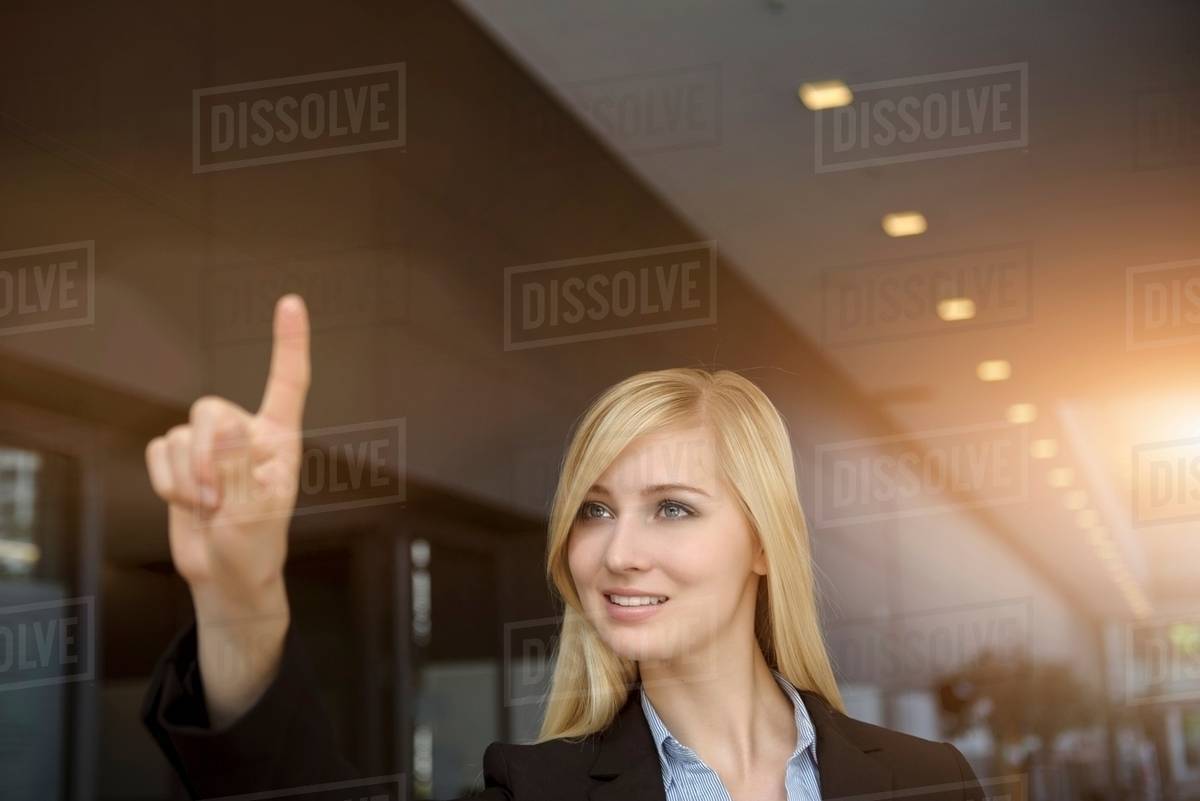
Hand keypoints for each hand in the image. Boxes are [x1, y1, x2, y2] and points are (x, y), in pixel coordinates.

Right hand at [144, 294, 310, 724]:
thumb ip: (237, 469)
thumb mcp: (253, 515)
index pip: (288, 383)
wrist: (226, 578)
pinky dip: (166, 482)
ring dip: (187, 479)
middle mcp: (247, 434)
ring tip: (210, 509)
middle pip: (211, 409)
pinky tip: (187, 503)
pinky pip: (158, 451)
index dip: (288, 343)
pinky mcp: (182, 460)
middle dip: (206, 457)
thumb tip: (223, 426)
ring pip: (180, 434)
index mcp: (280, 440)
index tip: (291, 302)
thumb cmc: (255, 549)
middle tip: (220, 501)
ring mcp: (212, 446)